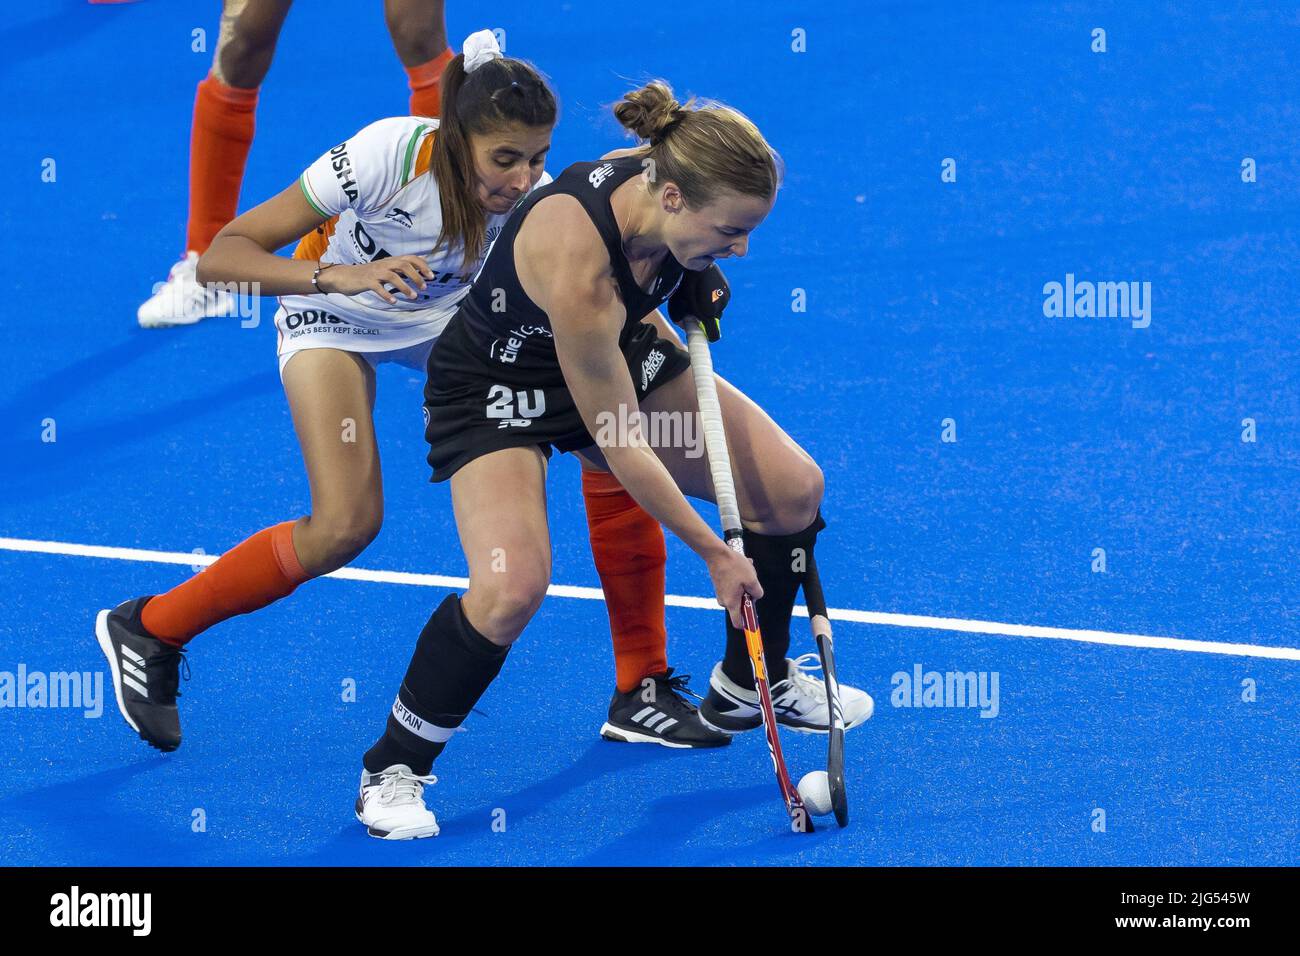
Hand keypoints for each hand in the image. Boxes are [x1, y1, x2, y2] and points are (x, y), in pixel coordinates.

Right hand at [316, 255, 433, 302]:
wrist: (344, 276)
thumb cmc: (367, 275)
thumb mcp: (385, 269)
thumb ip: (400, 270)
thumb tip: (419, 270)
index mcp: (390, 261)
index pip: (410, 258)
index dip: (422, 265)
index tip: (431, 276)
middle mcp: (384, 264)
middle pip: (403, 265)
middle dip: (416, 276)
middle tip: (424, 288)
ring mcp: (375, 272)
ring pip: (392, 276)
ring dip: (405, 287)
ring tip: (414, 297)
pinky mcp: (366, 281)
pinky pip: (378, 288)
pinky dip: (387, 295)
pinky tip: (393, 302)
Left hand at [667, 262, 729, 341]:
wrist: (698, 264)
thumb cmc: (684, 284)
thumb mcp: (678, 302)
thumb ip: (681, 318)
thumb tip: (685, 327)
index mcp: (709, 312)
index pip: (713, 334)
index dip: (706, 334)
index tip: (701, 331)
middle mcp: (721, 306)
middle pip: (715, 320)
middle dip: (706, 316)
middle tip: (696, 305)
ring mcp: (726, 297)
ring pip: (718, 309)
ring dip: (711, 306)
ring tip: (701, 294)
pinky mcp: (728, 289)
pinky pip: (721, 299)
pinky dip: (715, 298)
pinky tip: (707, 288)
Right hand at [706, 541, 762, 629]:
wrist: (716, 554)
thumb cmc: (734, 566)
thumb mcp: (752, 579)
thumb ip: (757, 592)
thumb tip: (756, 597)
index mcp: (731, 603)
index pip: (738, 623)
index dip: (747, 624)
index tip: (754, 620)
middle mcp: (724, 601)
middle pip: (741, 605)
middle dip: (748, 595)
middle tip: (749, 581)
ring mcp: (720, 594)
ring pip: (738, 595)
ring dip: (744, 586)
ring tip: (744, 572)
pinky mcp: (719, 586)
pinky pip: (733, 588)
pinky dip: (738, 581)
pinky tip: (738, 569)